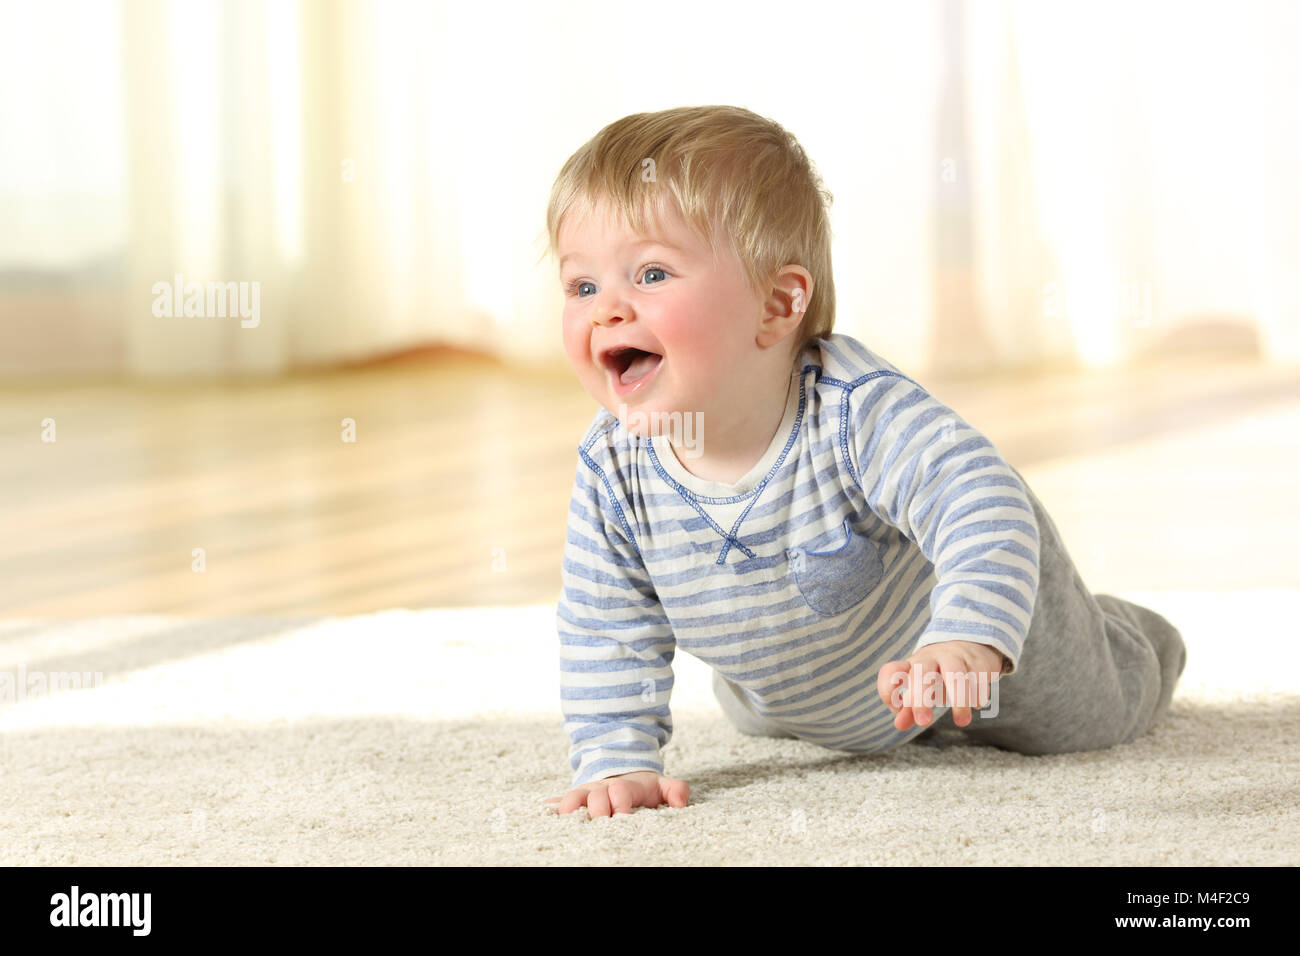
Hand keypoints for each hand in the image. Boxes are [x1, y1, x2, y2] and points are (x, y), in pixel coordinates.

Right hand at [544, 771, 689, 817]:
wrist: (623, 771)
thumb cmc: (644, 788)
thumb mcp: (662, 786)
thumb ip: (675, 790)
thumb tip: (681, 804)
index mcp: (625, 786)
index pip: (621, 791)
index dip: (621, 803)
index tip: (623, 817)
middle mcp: (603, 788)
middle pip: (596, 796)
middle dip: (597, 809)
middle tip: (599, 823)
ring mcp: (586, 793)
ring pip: (574, 796)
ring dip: (570, 806)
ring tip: (565, 818)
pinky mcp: (574, 799)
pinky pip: (560, 799)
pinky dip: (552, 805)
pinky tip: (544, 810)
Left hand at [876, 640, 1002, 730]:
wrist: (971, 644)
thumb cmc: (940, 673)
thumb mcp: (923, 687)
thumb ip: (910, 708)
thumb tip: (899, 724)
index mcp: (912, 666)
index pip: (892, 671)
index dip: (888, 688)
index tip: (896, 708)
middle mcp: (931, 658)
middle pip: (922, 672)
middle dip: (921, 698)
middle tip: (923, 722)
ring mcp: (955, 657)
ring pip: (955, 674)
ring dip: (959, 700)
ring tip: (962, 721)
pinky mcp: (977, 660)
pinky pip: (978, 676)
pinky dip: (978, 693)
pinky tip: (978, 705)